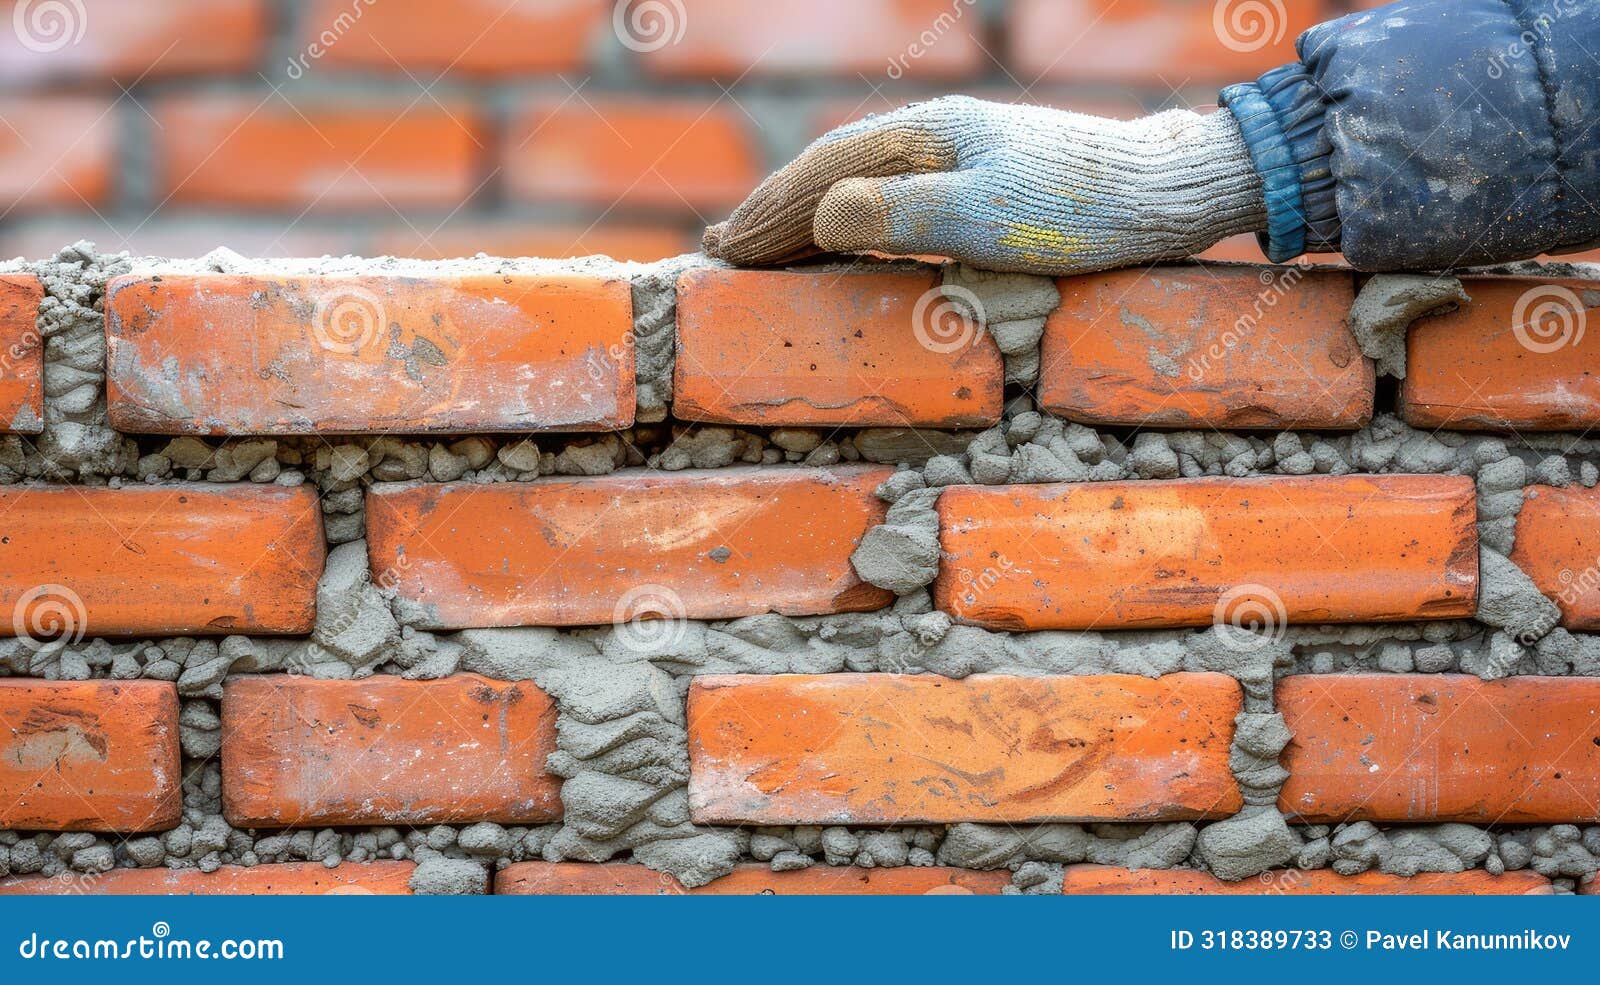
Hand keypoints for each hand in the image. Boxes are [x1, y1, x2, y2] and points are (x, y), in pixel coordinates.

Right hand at [703, 96, 1266, 275]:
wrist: (1166, 191)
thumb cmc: (1080, 212)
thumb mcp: (984, 218)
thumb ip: (898, 214)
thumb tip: (820, 214)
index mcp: (923, 138)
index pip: (820, 176)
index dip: (767, 217)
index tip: (721, 253)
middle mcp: (934, 135)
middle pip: (831, 171)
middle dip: (774, 212)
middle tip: (723, 250)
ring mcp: (961, 153)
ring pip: (861, 180)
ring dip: (808, 213)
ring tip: (768, 244)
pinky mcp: (987, 177)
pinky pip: (894, 193)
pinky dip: (853, 217)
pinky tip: (851, 236)